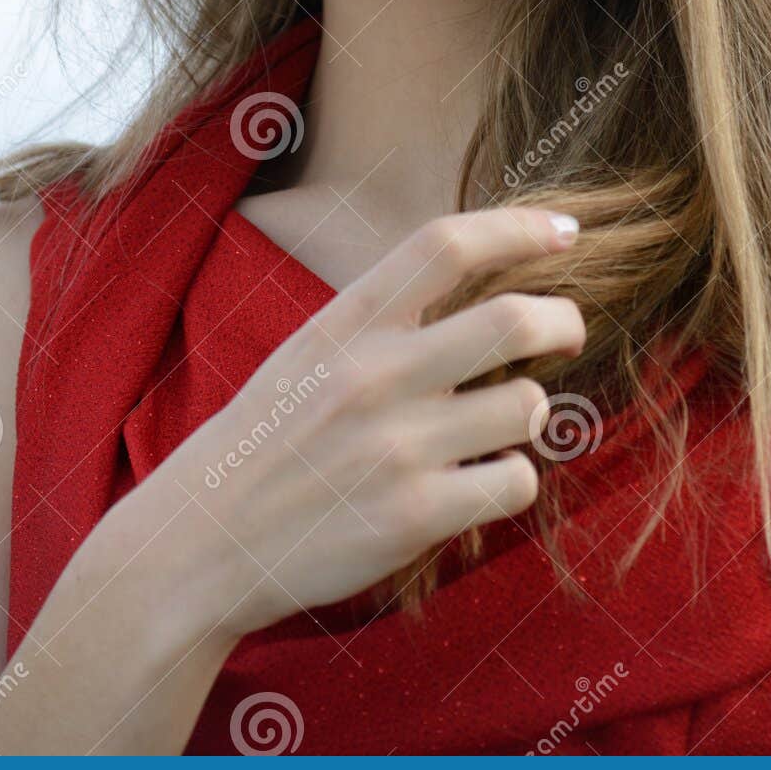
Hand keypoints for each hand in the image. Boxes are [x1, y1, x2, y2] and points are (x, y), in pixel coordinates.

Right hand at [165, 206, 584, 637]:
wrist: (201, 542)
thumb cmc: (269, 439)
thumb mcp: (312, 350)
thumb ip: (385, 316)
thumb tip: (483, 283)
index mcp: (347, 321)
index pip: (446, 244)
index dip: (519, 227)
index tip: (566, 230)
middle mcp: (376, 374)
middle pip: (513, 318)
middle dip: (563, 320)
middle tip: (568, 330)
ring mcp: (397, 446)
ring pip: (527, 406)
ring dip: (531, 413)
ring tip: (498, 425)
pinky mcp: (413, 516)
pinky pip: (514, 482)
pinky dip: (511, 480)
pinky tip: (477, 483)